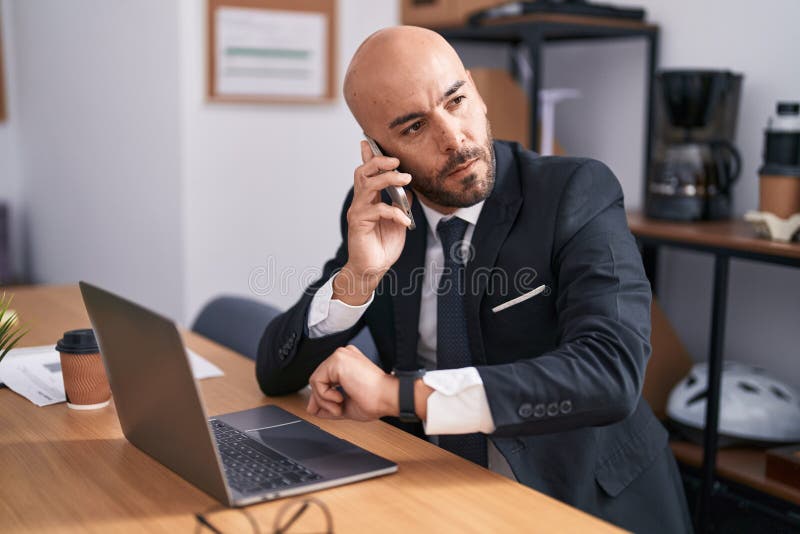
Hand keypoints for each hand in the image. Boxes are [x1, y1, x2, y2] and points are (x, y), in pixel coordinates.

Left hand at [306, 345, 397, 421]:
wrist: (388, 397)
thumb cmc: (376, 400)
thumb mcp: (345, 404)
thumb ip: (327, 404)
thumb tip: (311, 408)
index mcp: (348, 363)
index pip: (324, 378)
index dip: (322, 397)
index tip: (331, 408)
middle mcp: (344, 356)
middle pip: (318, 379)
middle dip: (322, 400)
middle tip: (337, 409)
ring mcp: (340, 356)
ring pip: (315, 381)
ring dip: (324, 400)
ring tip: (340, 405)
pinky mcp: (337, 360)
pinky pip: (317, 381)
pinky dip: (325, 396)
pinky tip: (340, 398)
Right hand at [335, 141, 412, 304]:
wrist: (373, 268)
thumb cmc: (383, 245)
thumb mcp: (398, 219)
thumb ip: (401, 202)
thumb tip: (409, 186)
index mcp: (369, 198)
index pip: (366, 172)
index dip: (368, 156)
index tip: (369, 141)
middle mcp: (360, 201)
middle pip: (362, 172)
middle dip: (378, 162)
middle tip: (397, 162)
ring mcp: (358, 211)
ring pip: (367, 185)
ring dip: (388, 179)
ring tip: (405, 180)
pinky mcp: (358, 223)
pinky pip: (377, 209)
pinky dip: (394, 212)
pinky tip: (405, 220)